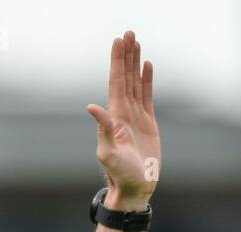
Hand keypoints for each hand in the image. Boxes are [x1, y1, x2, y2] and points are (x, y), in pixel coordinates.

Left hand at [87, 30, 160, 211]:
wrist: (134, 187)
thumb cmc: (119, 174)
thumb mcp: (108, 153)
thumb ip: (103, 129)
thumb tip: (92, 107)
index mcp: (115, 116)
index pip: (116, 82)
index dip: (118, 61)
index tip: (119, 41)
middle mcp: (123, 112)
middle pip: (125, 77)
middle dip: (126, 56)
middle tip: (129, 33)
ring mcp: (136, 117)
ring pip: (136, 83)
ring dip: (136, 64)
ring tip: (137, 43)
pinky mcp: (148, 123)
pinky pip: (147, 96)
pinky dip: (147, 80)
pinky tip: (147, 66)